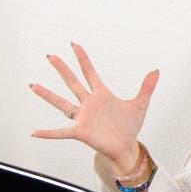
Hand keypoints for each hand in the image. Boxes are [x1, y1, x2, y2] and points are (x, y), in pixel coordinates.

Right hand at [29, 42, 158, 173]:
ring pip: (62, 103)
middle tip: (50, 56)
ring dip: (48, 95)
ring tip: (34, 85)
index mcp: (102, 95)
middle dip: (62, 69)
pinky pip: (62, 132)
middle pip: (73, 83)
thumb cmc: (129, 126)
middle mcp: (89, 104)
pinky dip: (49, 133)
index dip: (83, 59)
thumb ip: (147, 87)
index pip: (90, 73)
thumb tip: (156, 70)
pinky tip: (35, 132)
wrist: (126, 146)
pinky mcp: (81, 132)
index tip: (74, 45)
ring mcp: (83, 117)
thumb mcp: (140, 104)